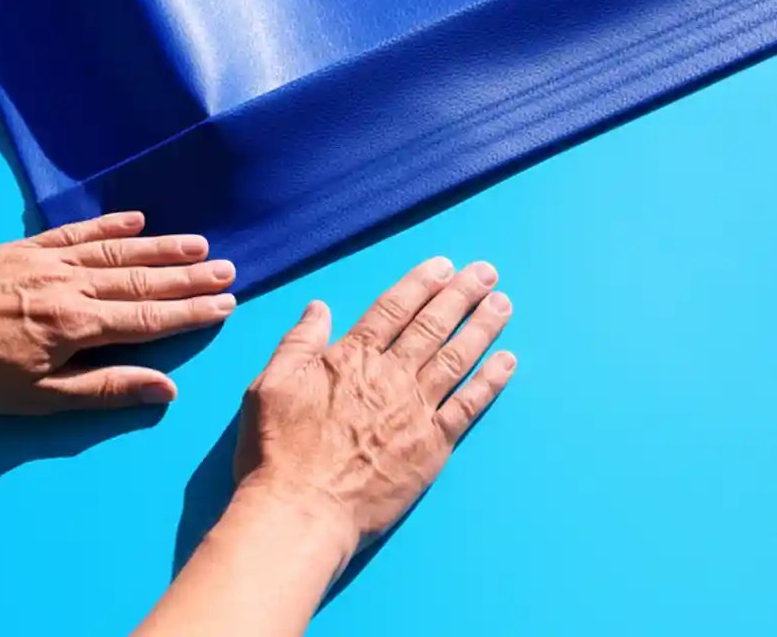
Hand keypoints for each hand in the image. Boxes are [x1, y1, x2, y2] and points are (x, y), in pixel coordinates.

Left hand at [0, 212, 235, 413]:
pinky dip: (110, 225)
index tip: (225, 304)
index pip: (148, 320)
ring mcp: (48, 261)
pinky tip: (138, 220)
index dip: (190, 313)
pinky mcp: (26, 247)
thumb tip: (164, 390)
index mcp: (75, 327)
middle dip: (189, 278)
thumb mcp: (38, 397)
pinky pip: (77, 232)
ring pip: (117, 251)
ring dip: (162, 248)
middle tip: (228, 270)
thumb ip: (105, 389)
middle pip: (141, 281)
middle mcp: (69, 286)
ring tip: (199, 245)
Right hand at [233, 257, 515, 550]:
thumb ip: (298, 343)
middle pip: (432, 326)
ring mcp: (415, 411)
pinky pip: (468, 406)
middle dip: (462, 295)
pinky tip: (507, 362)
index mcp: (350, 358)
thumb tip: (319, 308)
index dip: (420, 284)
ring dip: (482, 328)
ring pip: (457, 358)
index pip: (393, 309)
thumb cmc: (278, 451)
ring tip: (502, 305)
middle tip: (486, 273)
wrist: (303, 510)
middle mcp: (390, 377)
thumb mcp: (270, 385)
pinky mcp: (432, 446)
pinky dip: (490, 381)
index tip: (444, 266)